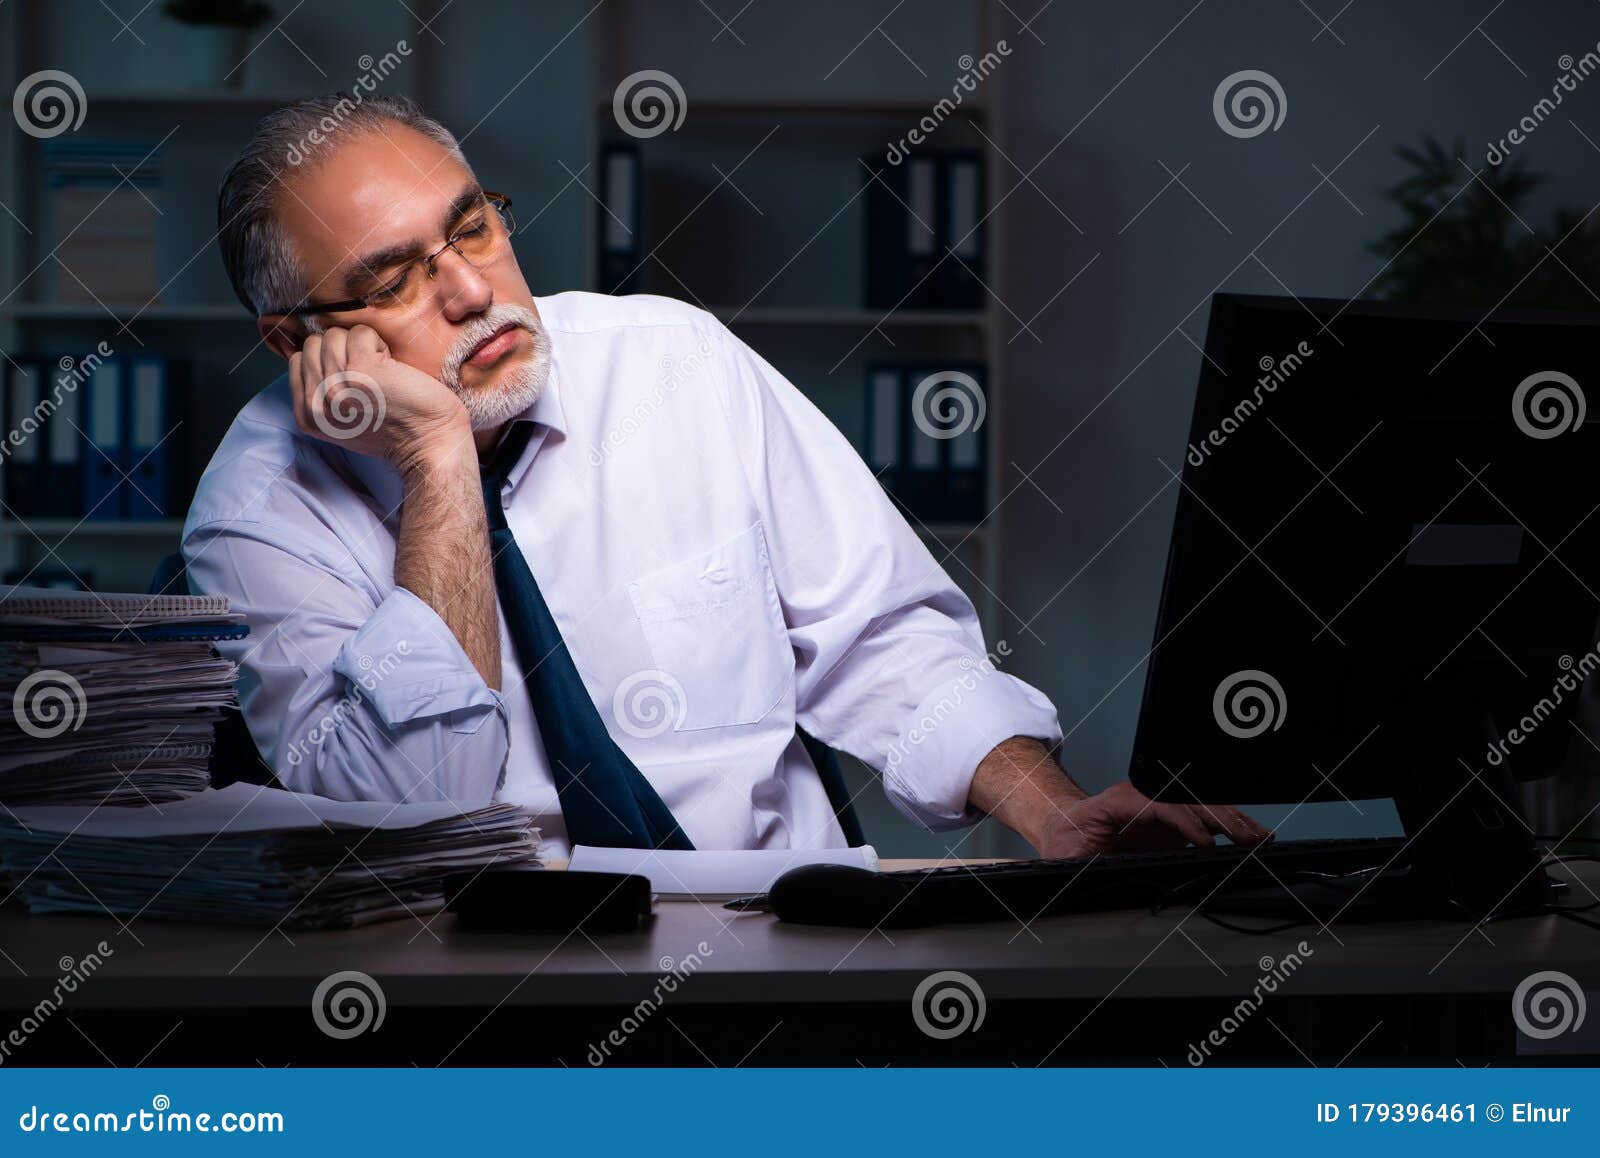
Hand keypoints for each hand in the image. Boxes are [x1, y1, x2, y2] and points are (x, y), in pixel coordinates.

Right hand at [290, 325, 469, 473]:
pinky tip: (392, 367)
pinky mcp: (360, 369)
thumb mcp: (342, 419)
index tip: (354, 379)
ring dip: (362, 346)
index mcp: (306, 415)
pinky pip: (360, 332)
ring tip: (381, 372)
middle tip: (369, 375)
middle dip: (342, 349)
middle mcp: (314, 401)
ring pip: (334, 335)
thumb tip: (317, 351)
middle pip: (313, 344)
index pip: (298, 360)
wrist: (429, 444)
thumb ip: (322, 392)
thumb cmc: (395, 430)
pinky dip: (378, 342)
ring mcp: (335, 384)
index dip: (328, 359)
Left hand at [1031, 781, 1273, 859]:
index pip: (1157, 805)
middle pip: (1187, 801)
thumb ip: (1081, 865)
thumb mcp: (1065, 855)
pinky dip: (1228, 827)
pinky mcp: (1170, 820)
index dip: (1182, 822)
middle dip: (1220, 819)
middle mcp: (1143, 797)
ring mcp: (1159, 807)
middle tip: (1249, 839)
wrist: (1064, 824)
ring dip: (1232, 821)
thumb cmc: (1065, 839)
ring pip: (1200, 807)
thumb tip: (1095, 878)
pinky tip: (1250, 837)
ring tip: (1261, 838)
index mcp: (1117, 802)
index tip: (1203, 843)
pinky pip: (1202, 818)